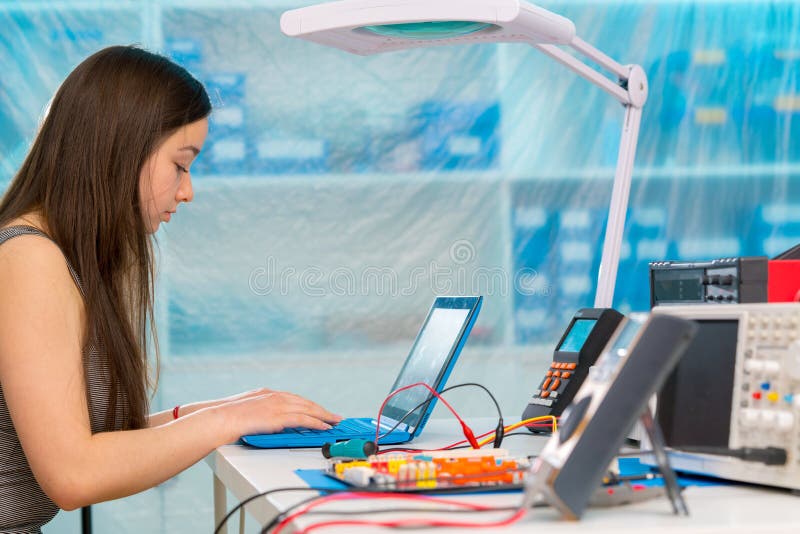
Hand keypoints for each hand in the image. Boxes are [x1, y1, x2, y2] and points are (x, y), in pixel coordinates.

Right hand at [219, 389, 342, 436]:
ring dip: (324, 416)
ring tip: (334, 422)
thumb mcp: (247, 409)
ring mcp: (278, 405)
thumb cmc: (227, 417)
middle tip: (334, 416)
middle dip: (321, 410)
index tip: (319, 410)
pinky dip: (316, 423)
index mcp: (268, 393)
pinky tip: (324, 427)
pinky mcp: (279, 416)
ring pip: (308, 409)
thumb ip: (261, 411)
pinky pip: (303, 419)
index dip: (309, 406)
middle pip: (305, 402)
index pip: (295, 399)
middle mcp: (276, 396)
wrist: (219, 418)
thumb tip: (269, 420)